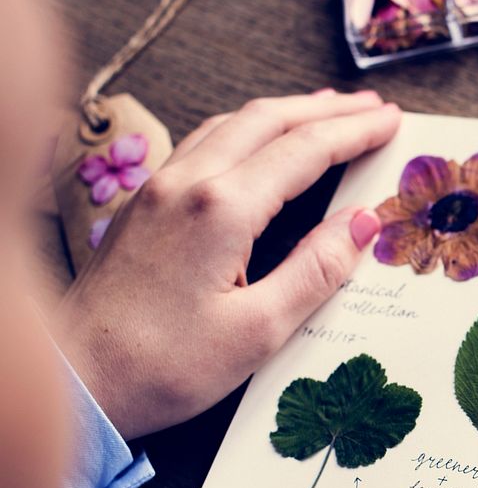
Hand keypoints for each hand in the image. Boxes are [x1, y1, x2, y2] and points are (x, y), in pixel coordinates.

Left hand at [55, 90, 400, 439]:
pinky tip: (258, 142)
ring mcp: (159, 188)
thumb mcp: (259, 330)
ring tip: (325, 112)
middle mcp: (187, 183)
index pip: (303, 151)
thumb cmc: (163, 366)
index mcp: (221, 209)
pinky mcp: (144, 204)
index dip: (352, 132)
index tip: (390, 121)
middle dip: (325, 110)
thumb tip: (364, 221)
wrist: (77, 380)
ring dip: (285, 113)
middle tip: (372, 107)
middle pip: (267, 121)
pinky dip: (247, 130)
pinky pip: (204, 143)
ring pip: (232, 124)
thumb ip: (317, 270)